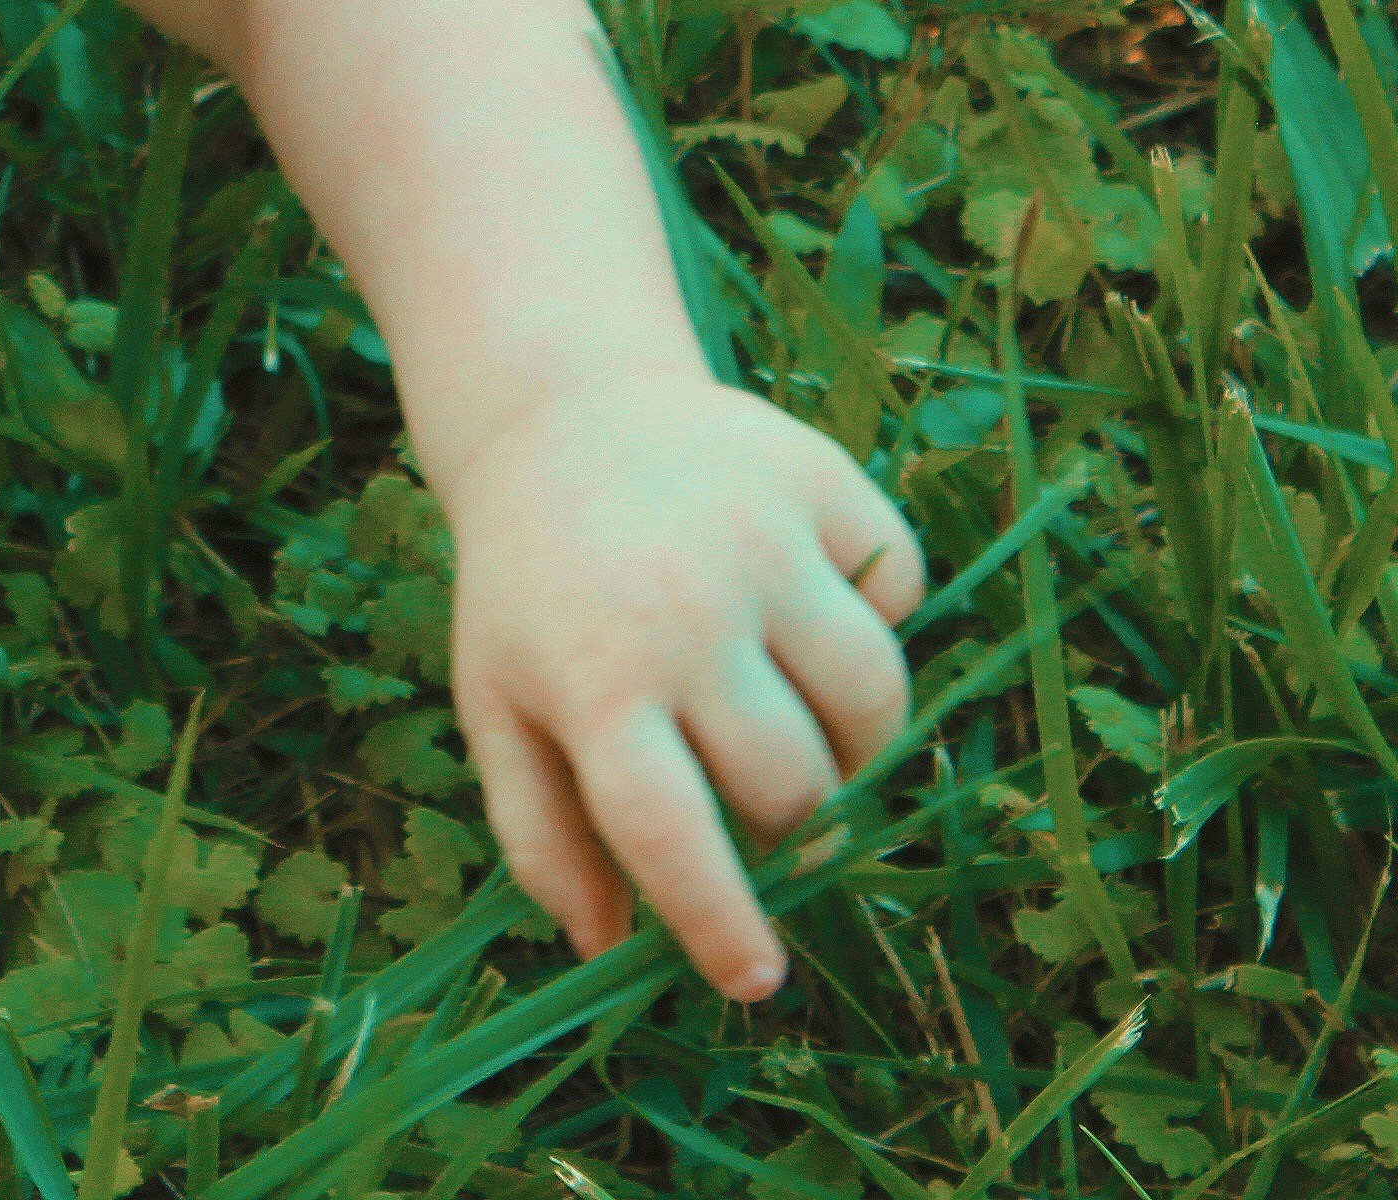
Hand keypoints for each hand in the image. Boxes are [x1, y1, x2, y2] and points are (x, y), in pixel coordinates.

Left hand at [431, 372, 922, 1003]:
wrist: (564, 415)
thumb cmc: (531, 591)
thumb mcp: (498, 706)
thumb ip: (542, 834)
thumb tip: (608, 946)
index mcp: (591, 678)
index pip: (668, 832)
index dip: (721, 920)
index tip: (758, 981)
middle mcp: (684, 609)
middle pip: (791, 784)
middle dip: (792, 826)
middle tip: (763, 808)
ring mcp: (762, 537)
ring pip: (873, 702)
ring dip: (857, 743)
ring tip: (799, 722)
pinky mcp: (822, 480)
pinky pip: (899, 590)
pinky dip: (876, 614)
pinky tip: (806, 600)